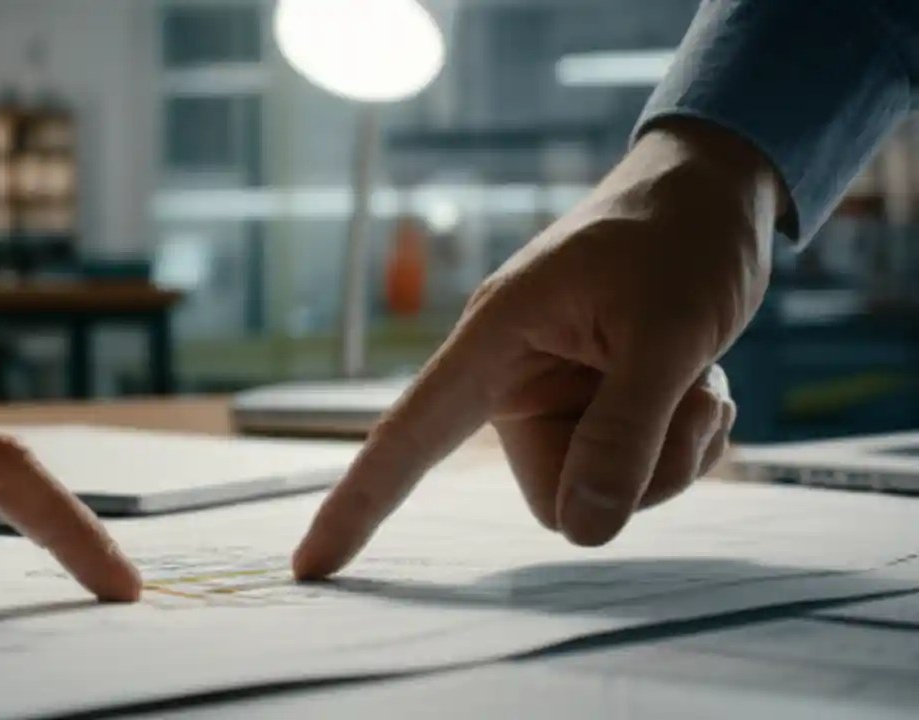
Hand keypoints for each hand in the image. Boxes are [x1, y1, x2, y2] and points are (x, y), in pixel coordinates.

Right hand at [295, 119, 782, 577]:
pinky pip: (631, 476)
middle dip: (635, 467)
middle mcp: (513, 379)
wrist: (713, 190)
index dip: (356, 505)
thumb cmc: (680, 238)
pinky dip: (682, 444)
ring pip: (602, 491)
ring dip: (671, 452)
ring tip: (698, 380)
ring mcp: (555, 397)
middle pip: (556, 491)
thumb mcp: (669, 332)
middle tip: (689, 396)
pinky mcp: (591, 407)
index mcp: (495, 342)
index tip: (309, 567)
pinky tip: (701, 387)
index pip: (406, 436)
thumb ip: (625, 431)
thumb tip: (584, 528)